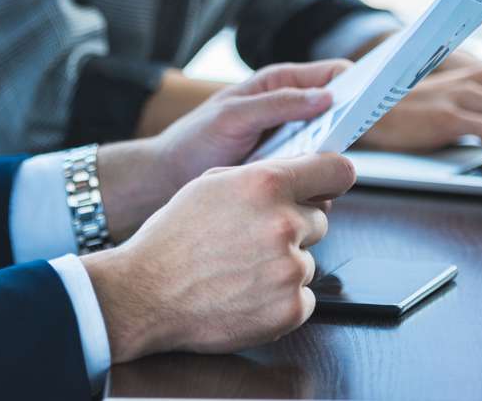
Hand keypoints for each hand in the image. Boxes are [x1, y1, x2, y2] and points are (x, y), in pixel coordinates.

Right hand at [82, 153, 356, 361]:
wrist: (144, 293)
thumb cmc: (172, 238)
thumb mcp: (211, 183)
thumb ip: (261, 175)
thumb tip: (298, 173)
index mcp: (266, 185)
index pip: (336, 170)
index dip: (333, 178)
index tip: (328, 186)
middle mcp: (284, 224)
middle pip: (320, 220)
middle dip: (294, 227)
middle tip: (253, 239)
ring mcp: (289, 270)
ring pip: (308, 260)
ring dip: (283, 265)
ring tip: (240, 270)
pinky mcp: (290, 309)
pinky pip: (304, 298)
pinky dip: (281, 299)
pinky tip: (247, 294)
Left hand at [149, 60, 350, 191]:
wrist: (169, 180)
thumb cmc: (195, 139)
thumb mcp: (233, 115)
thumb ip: (277, 103)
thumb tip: (325, 96)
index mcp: (281, 84)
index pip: (333, 73)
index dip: (358, 79)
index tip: (378, 90)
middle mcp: (292, 111)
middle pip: (340, 112)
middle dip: (349, 124)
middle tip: (351, 136)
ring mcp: (292, 142)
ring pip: (331, 147)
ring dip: (326, 159)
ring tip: (309, 168)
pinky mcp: (288, 171)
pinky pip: (314, 174)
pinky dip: (312, 182)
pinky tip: (300, 191)